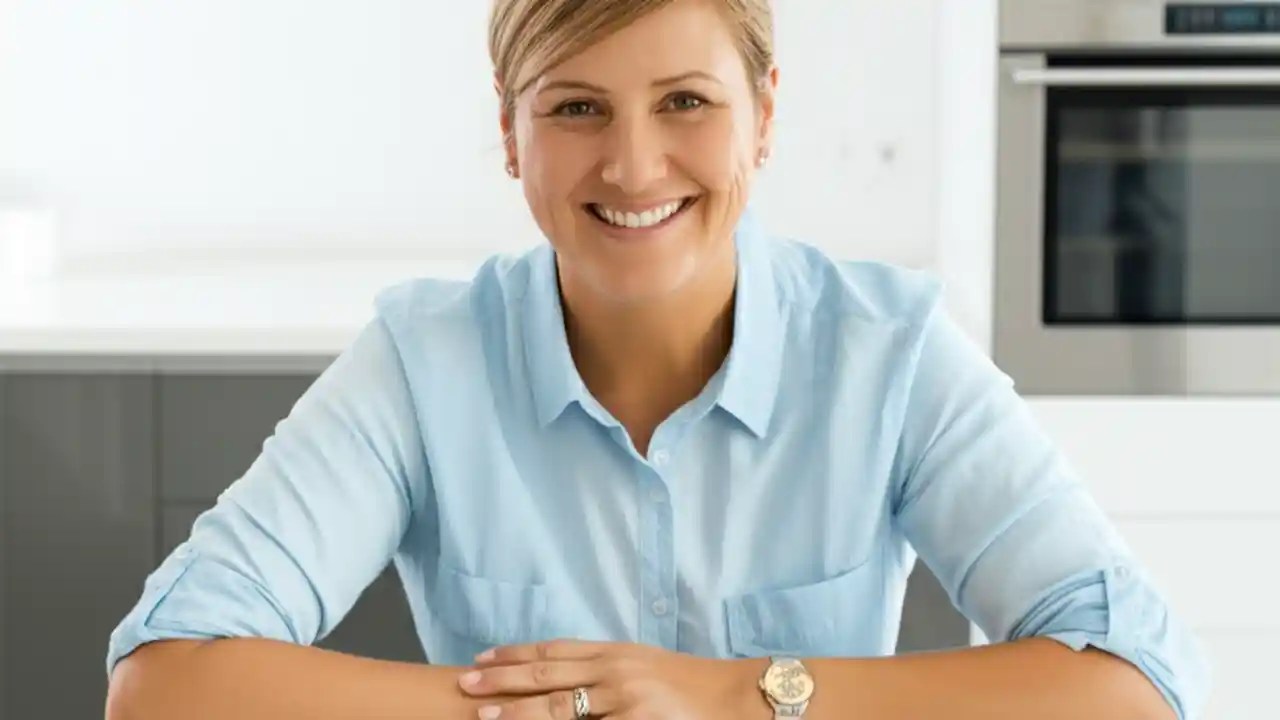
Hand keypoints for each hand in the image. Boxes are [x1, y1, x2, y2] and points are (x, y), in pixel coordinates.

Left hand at [456, 639, 765, 719]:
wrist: (739, 699)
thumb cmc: (693, 685)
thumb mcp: (646, 666)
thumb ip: (609, 669)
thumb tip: (571, 676)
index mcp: (616, 653)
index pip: (554, 650)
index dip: (516, 653)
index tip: (482, 655)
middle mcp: (616, 671)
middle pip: (547, 676)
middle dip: (502, 679)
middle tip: (464, 681)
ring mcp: (625, 701)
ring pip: (560, 709)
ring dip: (518, 713)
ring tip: (483, 715)